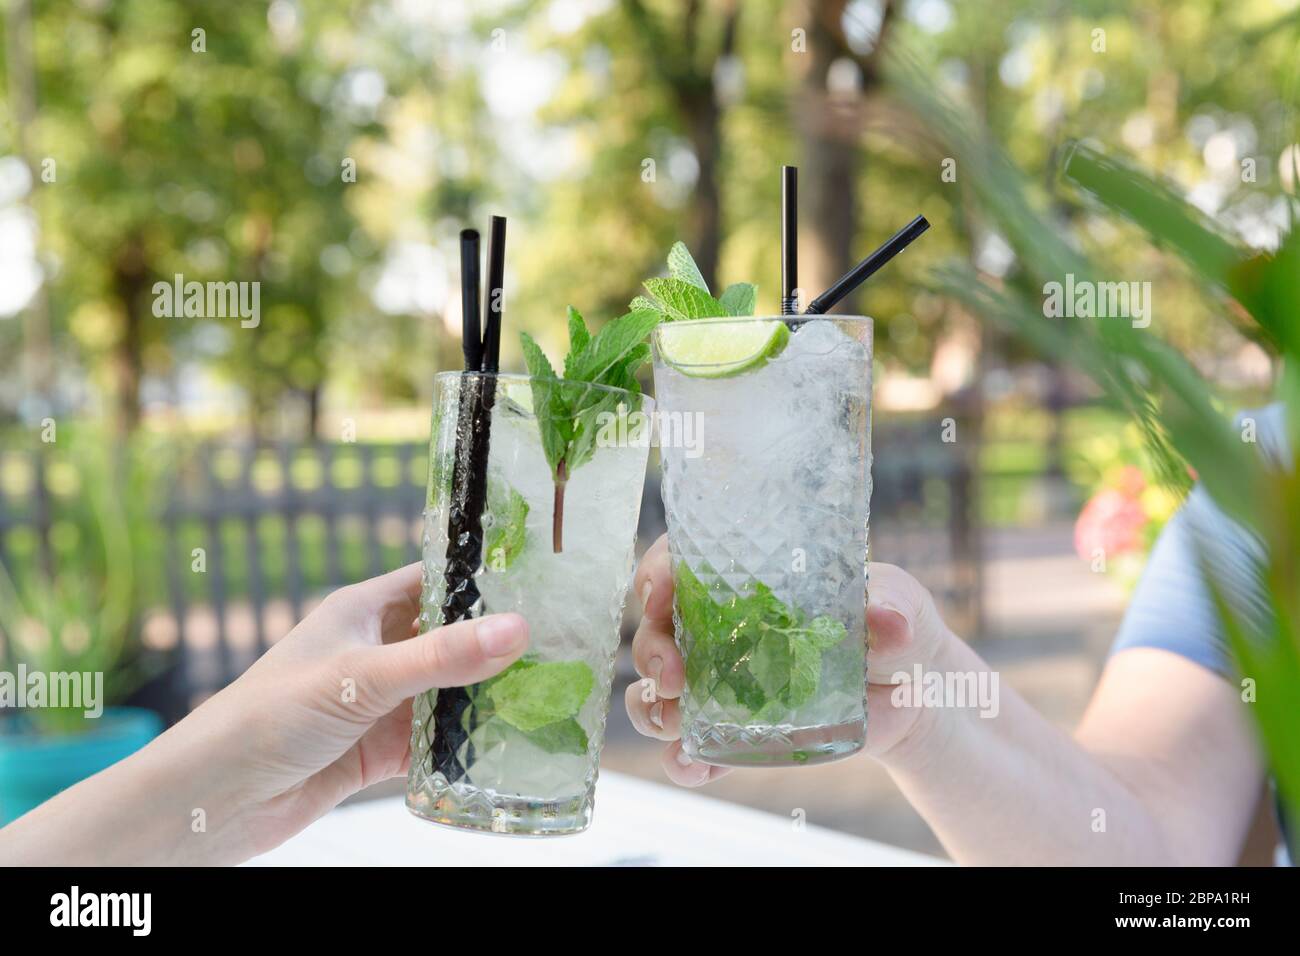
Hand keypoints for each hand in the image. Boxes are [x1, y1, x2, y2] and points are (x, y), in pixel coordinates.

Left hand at [0, 563, 528, 864]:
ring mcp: (378, 701)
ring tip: (550, 696)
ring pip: (448, 692)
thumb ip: (441, 657)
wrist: (213, 798)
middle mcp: (374, 650)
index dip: (484, 579)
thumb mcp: (362, 677)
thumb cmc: (268, 715)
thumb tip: (519, 629)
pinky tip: (505, 747)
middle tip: (563, 645)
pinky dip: (465, 745)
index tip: (543, 582)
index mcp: (363, 610)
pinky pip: (434, 740)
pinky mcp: (377, 749)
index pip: (435, 579)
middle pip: (450, 637)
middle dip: (497, 644)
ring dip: (486, 698)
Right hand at [624, 534, 953, 785]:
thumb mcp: (899, 607)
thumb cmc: (895, 630)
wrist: (912, 696)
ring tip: (676, 719)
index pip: (682, 562)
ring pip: (656, 693)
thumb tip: (887, 621)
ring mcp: (722, 686)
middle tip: (672, 673)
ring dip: (652, 707)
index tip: (660, 591)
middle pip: (656, 630)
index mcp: (747, 583)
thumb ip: (893, 608)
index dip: (658, 572)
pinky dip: (682, 761)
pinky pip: (691, 751)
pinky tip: (694, 766)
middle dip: (650, 649)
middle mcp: (720, 631)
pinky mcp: (735, 735)